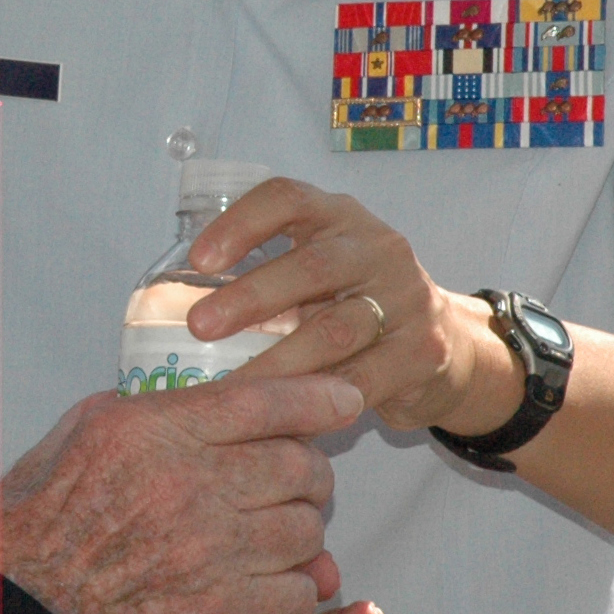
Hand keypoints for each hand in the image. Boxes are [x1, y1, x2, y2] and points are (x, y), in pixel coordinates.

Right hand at [0, 372, 358, 613]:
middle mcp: (187, 480)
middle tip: (302, 481)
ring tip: (283, 535)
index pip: (260, 400)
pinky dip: (296, 589)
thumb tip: (190, 402)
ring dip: (303, 531)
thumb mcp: (72, 436)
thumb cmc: (30, 529)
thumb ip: (136, 412)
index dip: (315, 396)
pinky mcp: (217, 607)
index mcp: (150, 429)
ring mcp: (208, 547)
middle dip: (311, 471)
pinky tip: (275, 586)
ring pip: (303, 528)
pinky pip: (294, 590)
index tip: (344, 399)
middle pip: (296, 463)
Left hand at [175, 177, 525, 435]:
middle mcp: (377, 248)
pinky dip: (318, 398)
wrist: (446, 347)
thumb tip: (166, 308)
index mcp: (339, 218)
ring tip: (233, 386)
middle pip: (312, 266)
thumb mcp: (316, 274)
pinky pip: (362, 378)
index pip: (287, 198)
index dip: (241, 224)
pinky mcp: (423, 351)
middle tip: (199, 326)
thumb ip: (263, 276)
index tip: (198, 260)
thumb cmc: (354, 304)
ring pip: (335, 328)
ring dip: (277, 360)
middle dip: (250, 297)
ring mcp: (407, 298)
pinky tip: (283, 414)